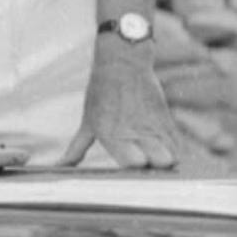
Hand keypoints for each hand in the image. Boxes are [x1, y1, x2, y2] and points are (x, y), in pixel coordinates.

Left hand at [60, 42, 180, 169]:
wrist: (123, 65)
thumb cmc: (100, 95)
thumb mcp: (88, 123)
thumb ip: (76, 149)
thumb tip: (58, 167)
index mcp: (112, 134)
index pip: (135, 164)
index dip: (133, 170)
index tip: (126, 170)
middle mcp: (136, 131)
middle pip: (160, 164)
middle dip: (153, 168)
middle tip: (142, 164)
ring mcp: (155, 126)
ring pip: (173, 157)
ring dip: (164, 162)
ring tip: (150, 157)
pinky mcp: (167, 120)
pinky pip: (178, 146)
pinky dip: (171, 152)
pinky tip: (159, 148)